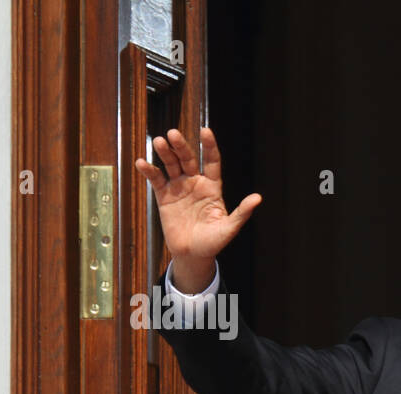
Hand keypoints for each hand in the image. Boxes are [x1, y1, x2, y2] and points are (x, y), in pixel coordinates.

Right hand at [134, 126, 260, 291]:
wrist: (193, 255)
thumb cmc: (214, 242)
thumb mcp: (229, 228)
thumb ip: (242, 212)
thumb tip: (258, 198)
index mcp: (212, 188)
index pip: (211, 162)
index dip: (209, 146)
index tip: (206, 131)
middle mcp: (195, 183)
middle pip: (188, 159)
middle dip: (181, 146)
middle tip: (173, 134)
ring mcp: (179, 188)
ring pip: (171, 165)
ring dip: (165, 153)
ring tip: (160, 142)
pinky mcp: (164, 197)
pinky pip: (156, 180)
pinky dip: (149, 171)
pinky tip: (142, 162)